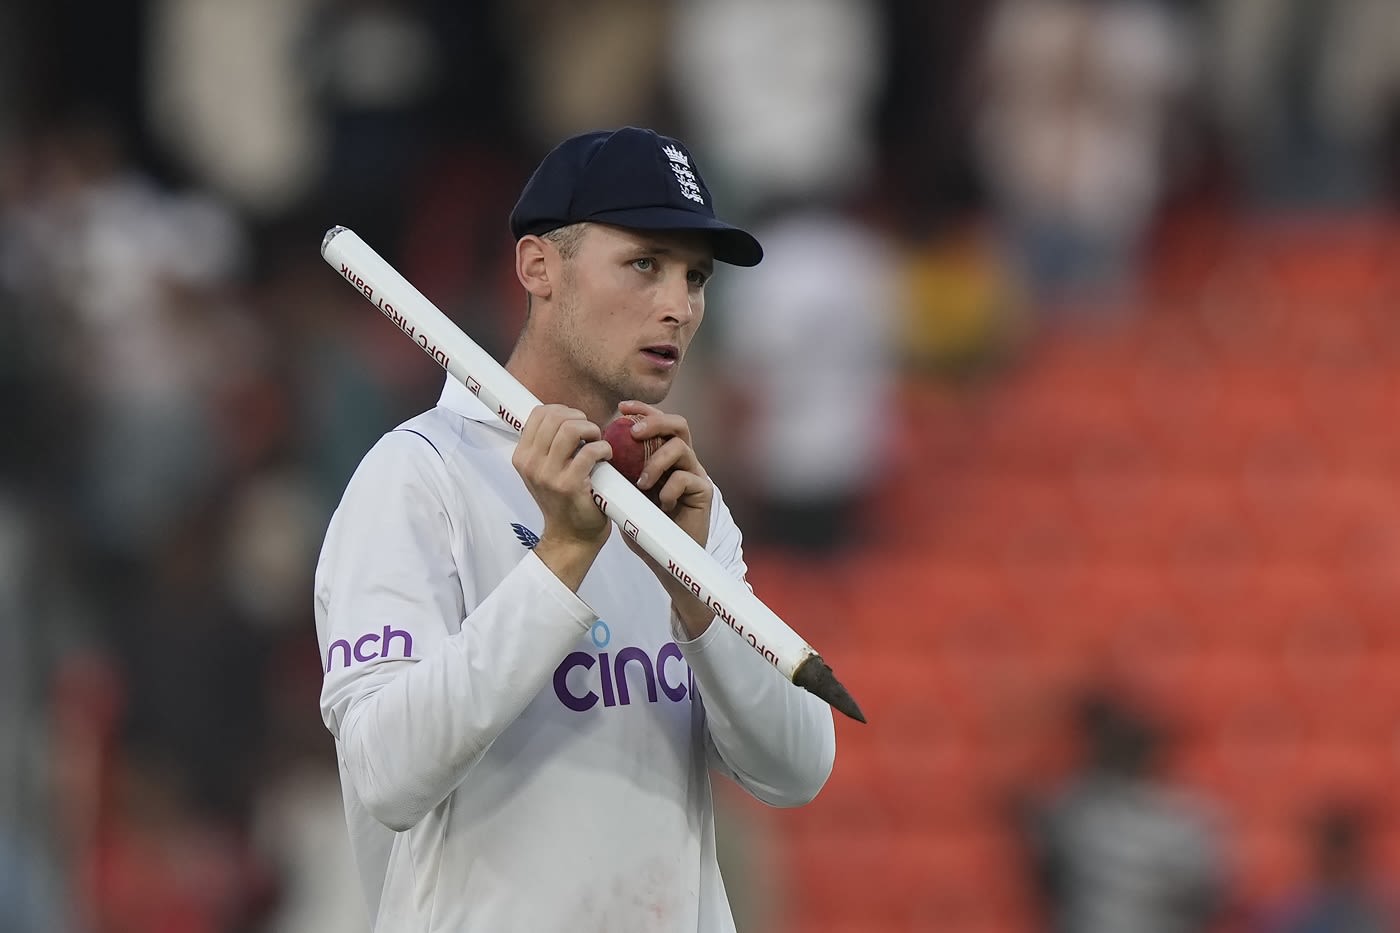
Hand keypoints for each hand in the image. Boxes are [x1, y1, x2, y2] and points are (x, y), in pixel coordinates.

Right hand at [512, 405, 613, 588]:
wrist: (570, 536)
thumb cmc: (562, 500)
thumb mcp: (543, 471)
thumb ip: (547, 445)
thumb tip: (563, 414)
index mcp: (522, 457)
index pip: (538, 413)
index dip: (563, 410)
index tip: (576, 423)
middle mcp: (531, 464)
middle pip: (555, 416)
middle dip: (580, 418)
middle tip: (591, 434)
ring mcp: (549, 475)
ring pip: (571, 429)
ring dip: (592, 430)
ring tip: (598, 442)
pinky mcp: (569, 485)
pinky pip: (589, 451)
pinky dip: (604, 448)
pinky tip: (607, 457)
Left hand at [616, 401, 715, 637]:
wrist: (661, 556)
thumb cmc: (640, 522)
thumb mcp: (622, 491)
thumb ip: (615, 469)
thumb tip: (587, 447)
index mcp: (662, 454)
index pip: (657, 421)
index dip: (642, 410)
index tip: (621, 408)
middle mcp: (682, 459)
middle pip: (677, 424)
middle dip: (654, 422)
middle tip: (633, 433)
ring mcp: (694, 474)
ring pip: (681, 448)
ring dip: (656, 461)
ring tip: (641, 483)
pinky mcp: (702, 492)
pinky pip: (686, 478)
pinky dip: (668, 488)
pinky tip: (660, 503)